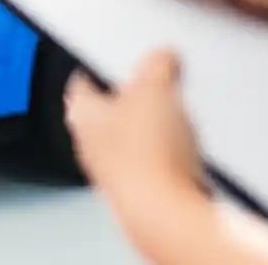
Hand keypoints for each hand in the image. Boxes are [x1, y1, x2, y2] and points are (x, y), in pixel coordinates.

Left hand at [65, 50, 202, 206]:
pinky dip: (171, 150)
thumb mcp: (153, 86)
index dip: (99, 63)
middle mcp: (91, 145)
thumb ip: (156, 61)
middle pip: (113, 108)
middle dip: (138, 93)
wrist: (167, 211)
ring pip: (136, 134)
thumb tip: (162, 55)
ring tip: (178, 118)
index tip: (115, 55)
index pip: (81, 80)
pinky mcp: (143, 188)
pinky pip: (157, 159)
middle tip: (159, 82)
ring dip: (157, 124)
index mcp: (80, 114)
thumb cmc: (144, 158)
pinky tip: (186, 148)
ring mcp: (117, 170)